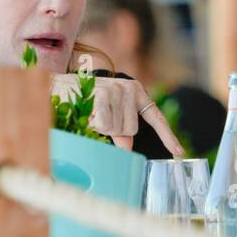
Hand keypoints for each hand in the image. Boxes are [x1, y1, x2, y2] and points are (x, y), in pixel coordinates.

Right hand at [51, 74, 184, 155]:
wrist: (57, 85)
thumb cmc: (84, 101)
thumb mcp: (108, 114)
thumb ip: (122, 130)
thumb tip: (127, 149)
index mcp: (135, 92)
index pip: (156, 117)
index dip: (168, 136)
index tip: (179, 151)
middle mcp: (129, 89)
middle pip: (131, 130)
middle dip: (114, 132)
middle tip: (98, 117)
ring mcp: (116, 90)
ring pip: (117, 130)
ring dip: (101, 127)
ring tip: (90, 112)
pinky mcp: (103, 95)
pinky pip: (104, 126)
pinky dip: (92, 124)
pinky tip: (85, 112)